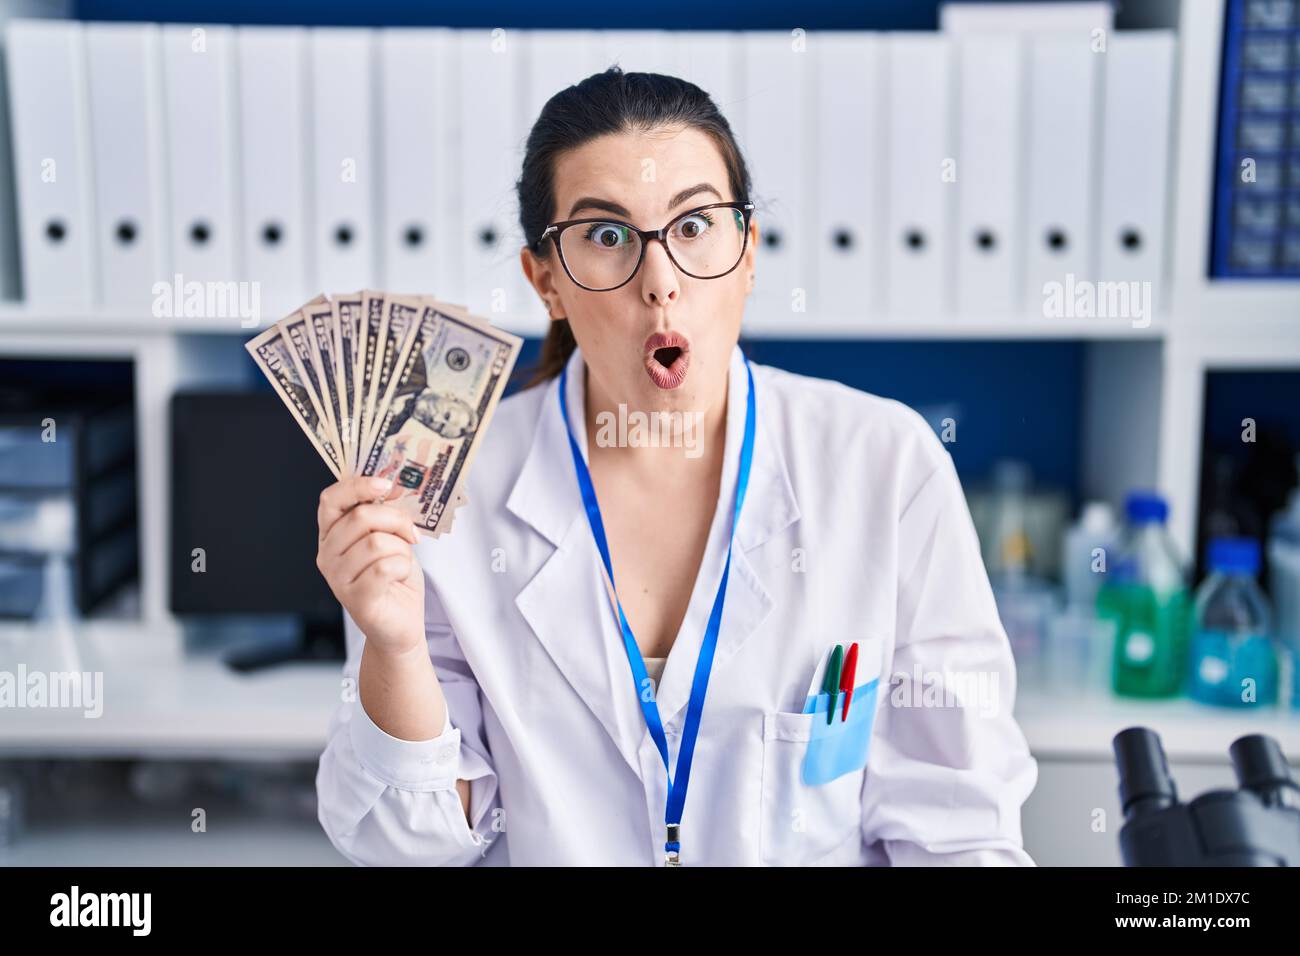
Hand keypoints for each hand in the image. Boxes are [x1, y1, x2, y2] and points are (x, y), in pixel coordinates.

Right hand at [316, 475, 424, 656]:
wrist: (400, 623)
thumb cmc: (394, 577)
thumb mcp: (389, 537)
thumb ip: (383, 514)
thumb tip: (394, 487)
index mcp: (331, 534)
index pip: (331, 499)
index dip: (358, 486)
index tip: (386, 483)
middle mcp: (327, 554)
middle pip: (362, 517)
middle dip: (396, 520)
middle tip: (411, 533)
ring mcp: (337, 578)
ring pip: (377, 542)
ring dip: (401, 549)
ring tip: (402, 562)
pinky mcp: (355, 598)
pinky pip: (385, 567)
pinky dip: (403, 567)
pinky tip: (400, 577)